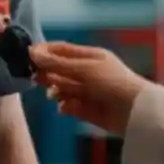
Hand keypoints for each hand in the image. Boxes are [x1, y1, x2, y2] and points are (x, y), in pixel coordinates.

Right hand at [30, 42, 150, 134]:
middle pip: (59, 70)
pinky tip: (66, 107)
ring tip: (54, 93)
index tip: (27, 56)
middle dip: (47, 72)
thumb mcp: (84, 69)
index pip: (61, 50)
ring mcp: (86, 92)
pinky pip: (69, 106)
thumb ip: (57, 63)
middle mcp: (87, 73)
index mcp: (90, 57)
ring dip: (55, 90)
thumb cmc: (112, 83)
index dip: (44, 52)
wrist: (136, 112)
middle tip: (35, 77)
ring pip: (62, 88)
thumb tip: (32, 52)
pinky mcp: (87, 110)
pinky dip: (65, 106)